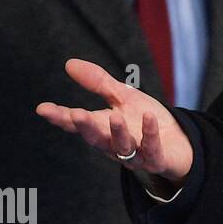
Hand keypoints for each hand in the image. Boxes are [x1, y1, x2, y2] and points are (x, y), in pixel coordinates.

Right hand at [36, 58, 194, 187]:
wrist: (179, 142)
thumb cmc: (144, 119)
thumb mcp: (122, 96)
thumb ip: (98, 82)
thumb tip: (69, 63)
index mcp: (103, 128)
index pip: (77, 124)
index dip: (60, 117)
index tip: (43, 108)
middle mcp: (114, 144)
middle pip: (96, 138)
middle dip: (86, 127)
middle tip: (75, 114)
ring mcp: (135, 155)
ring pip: (122, 147)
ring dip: (118, 132)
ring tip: (115, 116)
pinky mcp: (156, 159)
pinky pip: (152, 149)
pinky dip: (150, 134)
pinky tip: (149, 118)